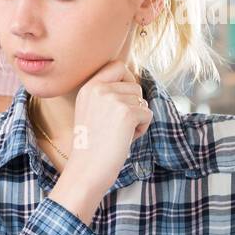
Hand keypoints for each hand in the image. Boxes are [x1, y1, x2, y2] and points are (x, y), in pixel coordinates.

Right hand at [63, 60, 152, 194]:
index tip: (124, 97)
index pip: (117, 65)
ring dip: (137, 118)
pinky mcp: (127, 113)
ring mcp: (112, 99)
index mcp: (88, 87)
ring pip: (142, 101)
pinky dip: (142, 128)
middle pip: (134, 85)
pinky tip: (125, 139)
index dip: (127, 78)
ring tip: (119, 133)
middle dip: (134, 104)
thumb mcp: (91, 111)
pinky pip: (148, 114)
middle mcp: (99, 89)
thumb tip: (134, 84)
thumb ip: (106, 94)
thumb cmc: (91, 145)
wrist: (86, 169)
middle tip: (117, 125)